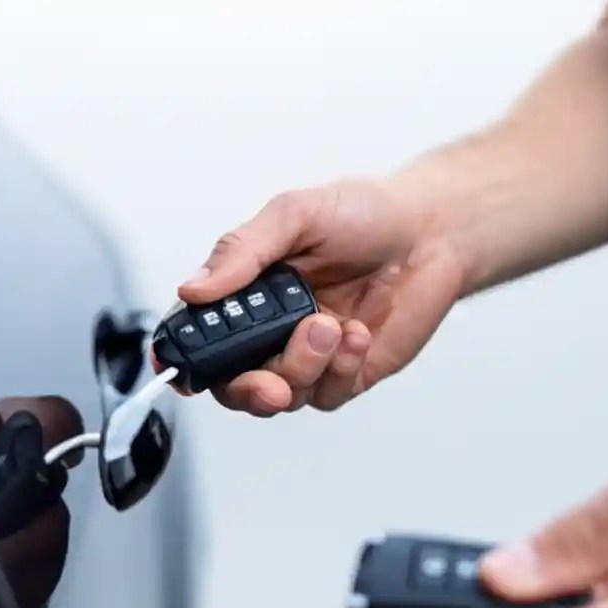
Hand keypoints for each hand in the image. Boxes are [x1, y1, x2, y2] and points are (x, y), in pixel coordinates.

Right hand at [163, 178, 464, 415]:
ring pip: (284, 394)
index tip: (174, 367)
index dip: (180, 358)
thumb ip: (242, 252)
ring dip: (303, 366)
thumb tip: (192, 288)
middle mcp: (274, 329)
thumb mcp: (295, 215)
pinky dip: (339, 367)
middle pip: (235, 384)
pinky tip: (357, 332)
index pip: (201, 335)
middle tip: (268, 380)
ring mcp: (311, 354)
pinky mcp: (349, 371)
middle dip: (247, 390)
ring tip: (330, 324)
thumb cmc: (364, 212)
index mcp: (249, 291)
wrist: (433, 228)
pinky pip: (328, 393)